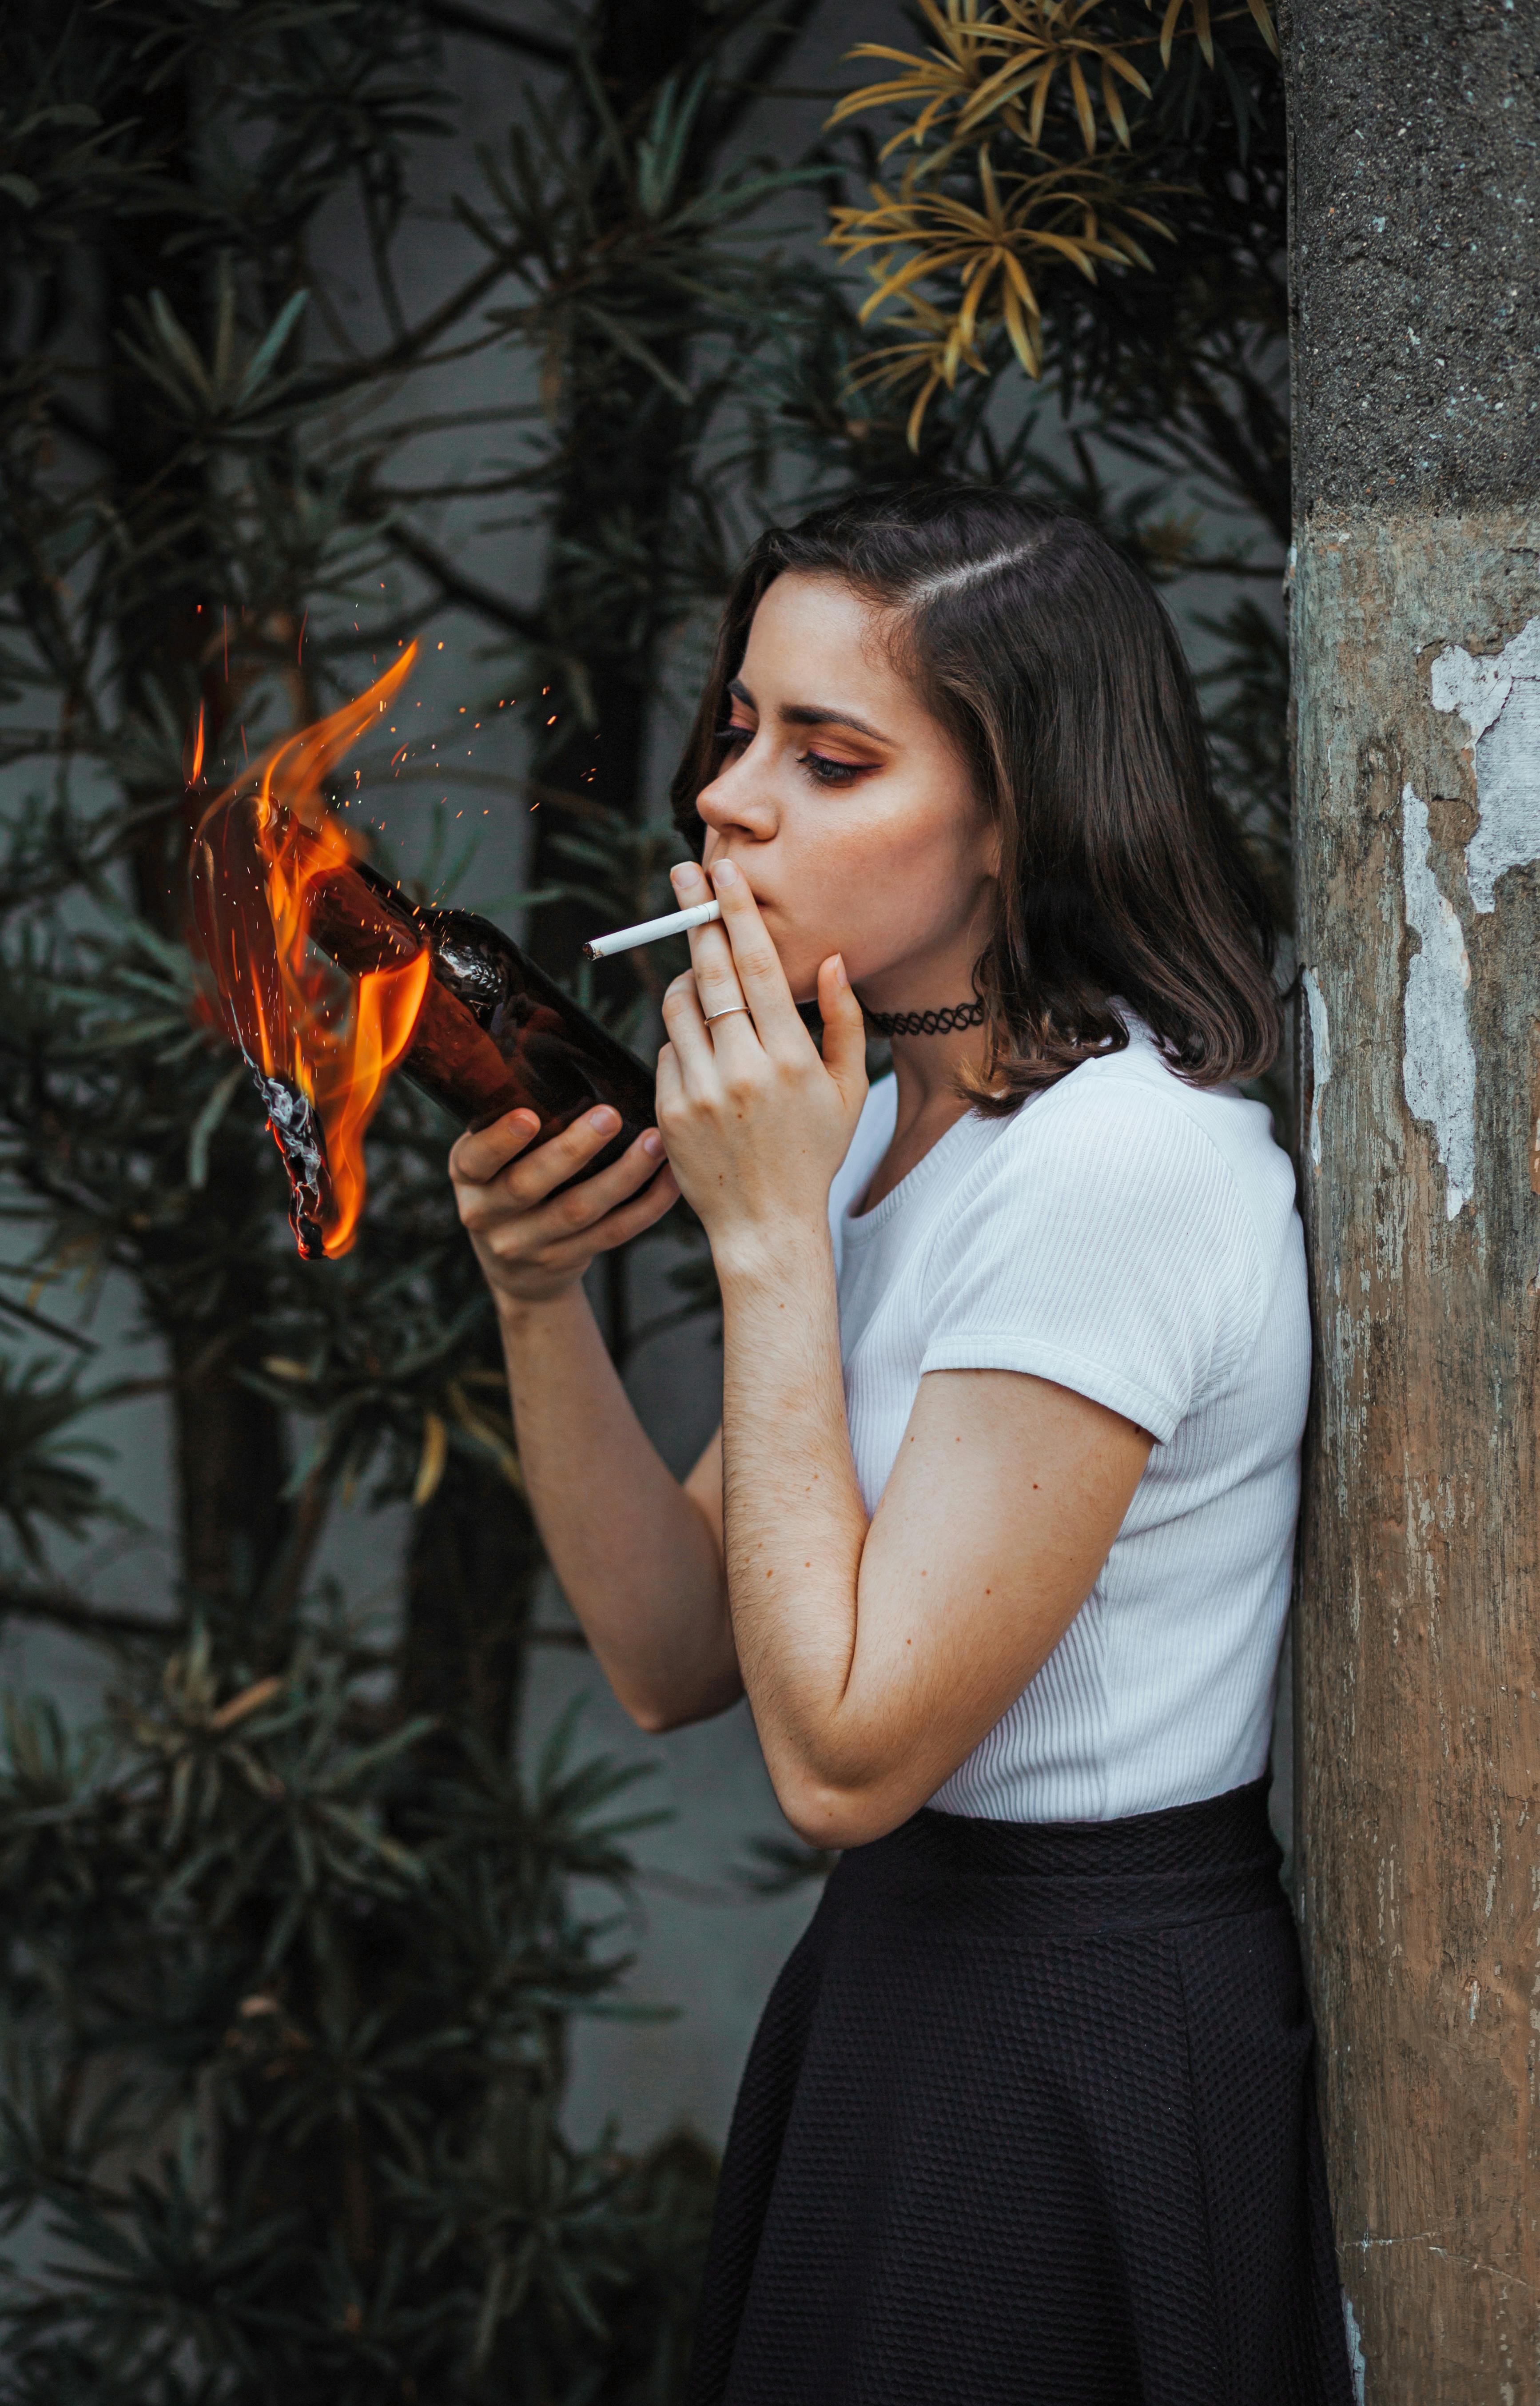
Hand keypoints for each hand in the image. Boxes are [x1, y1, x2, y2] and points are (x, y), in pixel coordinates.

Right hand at [450, 1106, 677, 1308]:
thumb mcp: (489, 1161)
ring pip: (579, 1212)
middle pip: (529, 1185)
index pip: (475, 1160)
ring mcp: (527, 1244)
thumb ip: (508, 1126)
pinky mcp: (567, 1261)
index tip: (527, 1116)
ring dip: (622, 1175)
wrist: (516, 1271)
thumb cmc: (506, 1187)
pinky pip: (612, 1234)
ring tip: (654, 1142)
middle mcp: (489, 1215)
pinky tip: (670, 1179)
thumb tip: (556, 1055)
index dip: (499, 1141)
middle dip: (571, 1150)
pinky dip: (647, 1207)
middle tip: (609, 1116)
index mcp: (468, 1178)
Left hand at [655, 858, 866, 1265]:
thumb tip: (831, 959)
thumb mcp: (847, 1092)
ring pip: (678, 1004)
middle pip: (711, 970)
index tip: (722, 872)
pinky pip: (666, 1048)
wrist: (766, 1225)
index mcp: (790, 1057)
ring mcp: (701, 1090)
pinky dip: (681, 1037)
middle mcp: (743, 1068)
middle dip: (694, 914)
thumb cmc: (813, 1154)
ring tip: (702, 983)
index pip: (758, 965)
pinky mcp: (669, 1109)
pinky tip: (702, 1053)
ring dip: (686, 980)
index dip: (738, 912)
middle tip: (682, 874)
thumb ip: (844, 1023)